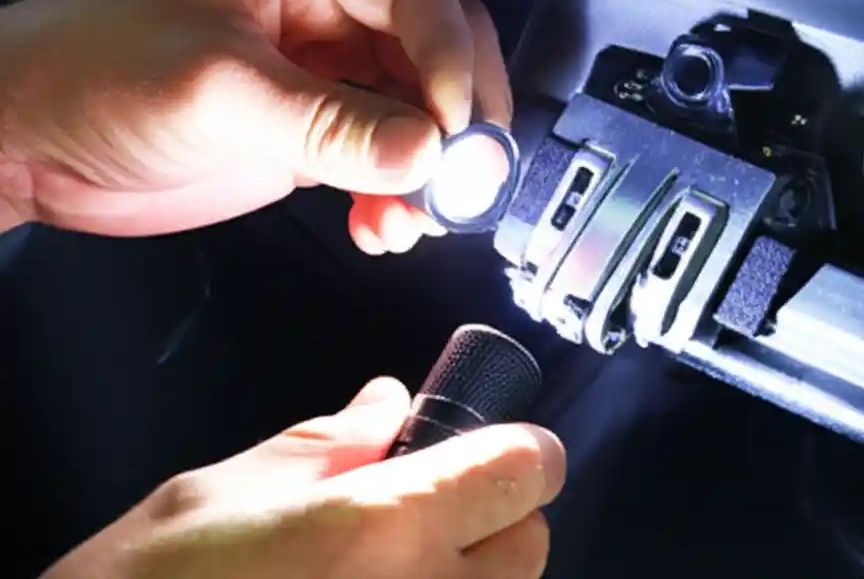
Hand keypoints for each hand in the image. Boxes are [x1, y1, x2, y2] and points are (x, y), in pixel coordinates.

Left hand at [0, 0, 511, 252]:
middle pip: (442, 53)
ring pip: (426, 111)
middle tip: (458, 180)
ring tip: (414, 216)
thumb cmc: (86, 72)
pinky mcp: (318, 126)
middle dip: (459, 121)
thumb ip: (331, 125)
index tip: (454, 136)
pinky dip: (401, 196)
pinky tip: (382, 224)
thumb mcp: (219, 91)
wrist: (27, 139)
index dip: (452, 68)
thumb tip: (425, 153)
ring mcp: (326, 69)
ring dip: (433, 170)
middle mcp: (328, 5)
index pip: (422, 0)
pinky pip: (391, 157)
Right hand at [41, 377, 564, 578]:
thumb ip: (335, 441)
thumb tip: (390, 401)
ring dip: (469, 573)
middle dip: (495, 515)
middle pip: (529, 545)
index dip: (516, 449)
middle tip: (430, 506)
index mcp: (386, 529)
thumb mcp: (236, 484)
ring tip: (389, 564)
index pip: (526, 470)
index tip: (490, 446)